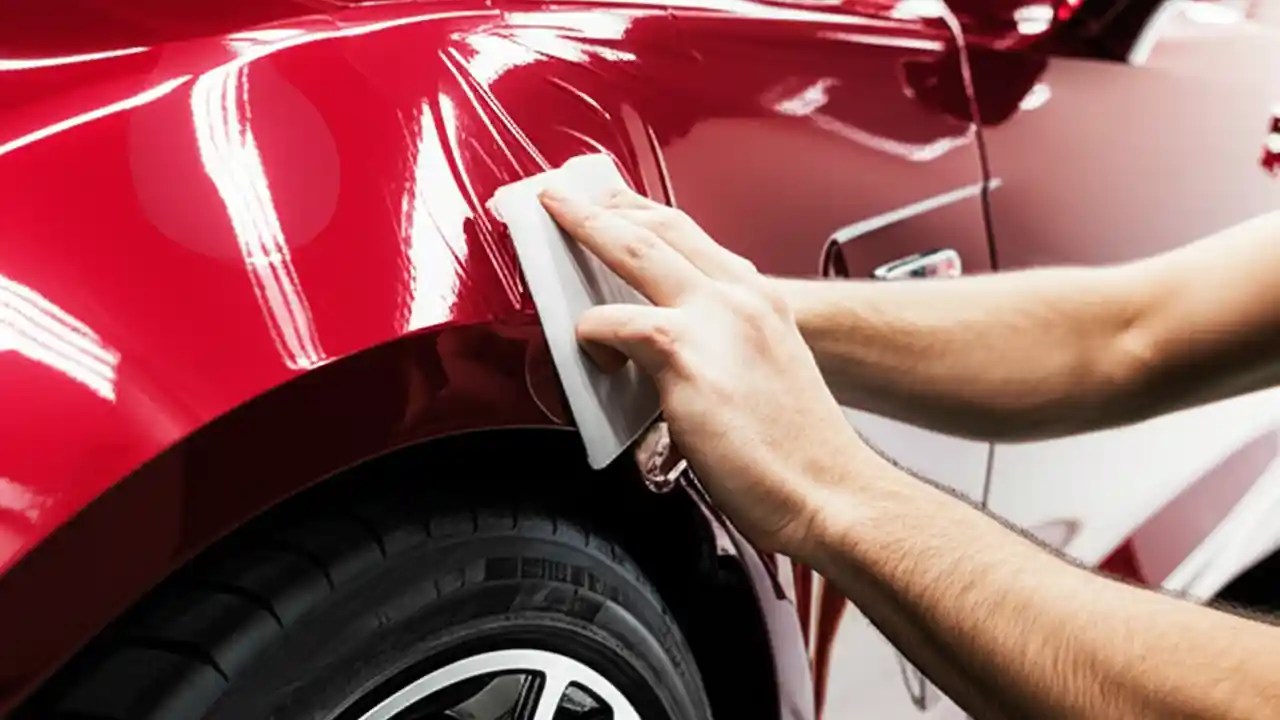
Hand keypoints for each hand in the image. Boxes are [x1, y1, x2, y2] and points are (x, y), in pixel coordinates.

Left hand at [539, 184, 864, 557]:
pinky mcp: (684, 355)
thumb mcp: (766, 372)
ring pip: (631, 250)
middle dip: (600, 204)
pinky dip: (590, 335)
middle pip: (659, 225)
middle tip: (560, 197)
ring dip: (582, 237)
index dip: (640, 211)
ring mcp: (714, 319)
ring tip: (548, 238)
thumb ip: (719, 345)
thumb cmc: (796, 453)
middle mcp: (741, 296)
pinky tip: (592, 356)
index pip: (689, 234)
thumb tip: (662, 344)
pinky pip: (613, 323)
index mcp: (761, 299)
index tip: (609, 201)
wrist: (829, 494)